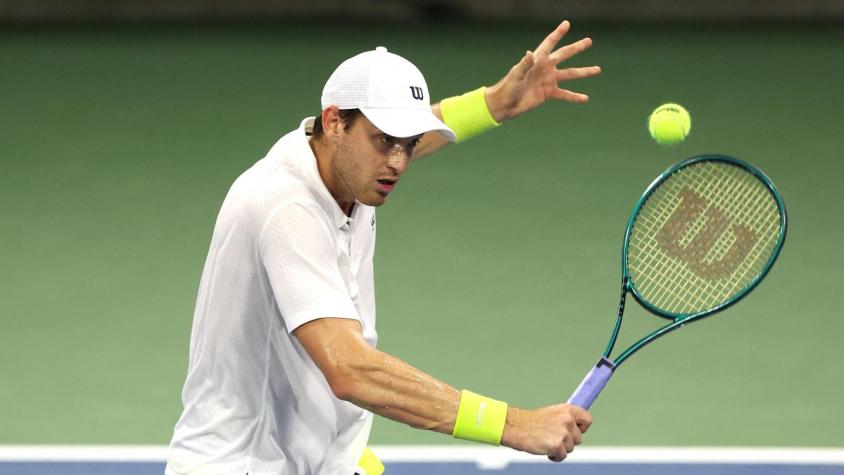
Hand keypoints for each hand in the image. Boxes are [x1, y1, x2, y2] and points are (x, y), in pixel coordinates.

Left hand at [485, 20, 601, 121]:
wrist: (505, 104)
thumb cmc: (507, 87)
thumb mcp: (515, 74)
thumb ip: (524, 64)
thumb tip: (530, 53)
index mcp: (537, 60)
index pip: (549, 44)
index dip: (557, 34)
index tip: (566, 24)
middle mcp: (545, 68)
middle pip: (564, 55)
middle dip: (576, 48)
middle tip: (589, 41)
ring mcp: (548, 80)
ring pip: (570, 74)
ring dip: (584, 72)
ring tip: (598, 69)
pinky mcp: (549, 93)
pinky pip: (565, 94)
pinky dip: (575, 97)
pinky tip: (585, 98)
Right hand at [500, 404, 592, 461]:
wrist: (516, 426)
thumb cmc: (531, 422)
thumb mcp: (552, 414)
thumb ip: (565, 419)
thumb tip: (577, 429)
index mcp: (567, 410)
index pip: (588, 420)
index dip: (581, 427)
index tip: (573, 431)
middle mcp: (567, 420)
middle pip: (579, 438)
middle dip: (567, 441)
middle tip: (552, 437)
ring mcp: (563, 433)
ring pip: (570, 448)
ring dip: (560, 448)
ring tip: (546, 442)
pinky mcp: (557, 446)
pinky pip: (562, 456)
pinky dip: (554, 456)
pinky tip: (545, 449)